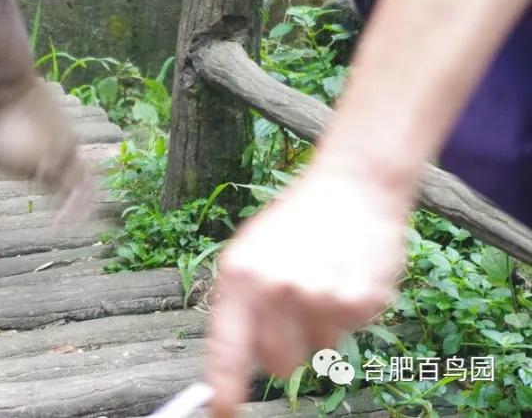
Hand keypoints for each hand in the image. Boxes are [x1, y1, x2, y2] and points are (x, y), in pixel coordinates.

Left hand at [204, 157, 414, 416]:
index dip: (224, 391)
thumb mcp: (250, 253)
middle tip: (293, 310)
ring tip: (321, 280)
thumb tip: (234, 360)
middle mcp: (275, 288)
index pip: (226, 350)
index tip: (222, 414)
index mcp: (239, 276)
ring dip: (319, 326)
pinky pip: (350, 332)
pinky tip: (346, 275)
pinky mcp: (358, 301)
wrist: (351, 186)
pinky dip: (349, 312)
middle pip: (278, 364)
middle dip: (285, 348)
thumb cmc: (296, 222)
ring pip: (317, 350)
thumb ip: (238, 304)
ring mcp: (317, 296)